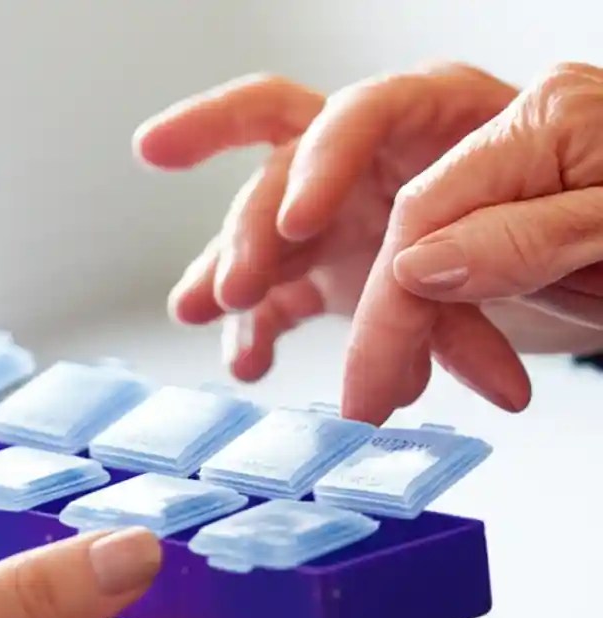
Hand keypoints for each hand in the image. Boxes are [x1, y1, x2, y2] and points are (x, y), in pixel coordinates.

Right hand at [135, 66, 596, 407]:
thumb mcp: (587, 218)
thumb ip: (511, 237)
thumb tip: (421, 275)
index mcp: (446, 112)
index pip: (360, 115)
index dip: (322, 164)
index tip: (299, 224)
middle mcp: (384, 155)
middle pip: (287, 161)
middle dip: (250, 227)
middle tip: (234, 290)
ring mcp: (355, 212)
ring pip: (268, 230)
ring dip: (231, 275)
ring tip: (199, 313)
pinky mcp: (343, 270)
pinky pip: (286, 295)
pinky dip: (262, 331)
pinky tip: (247, 360)